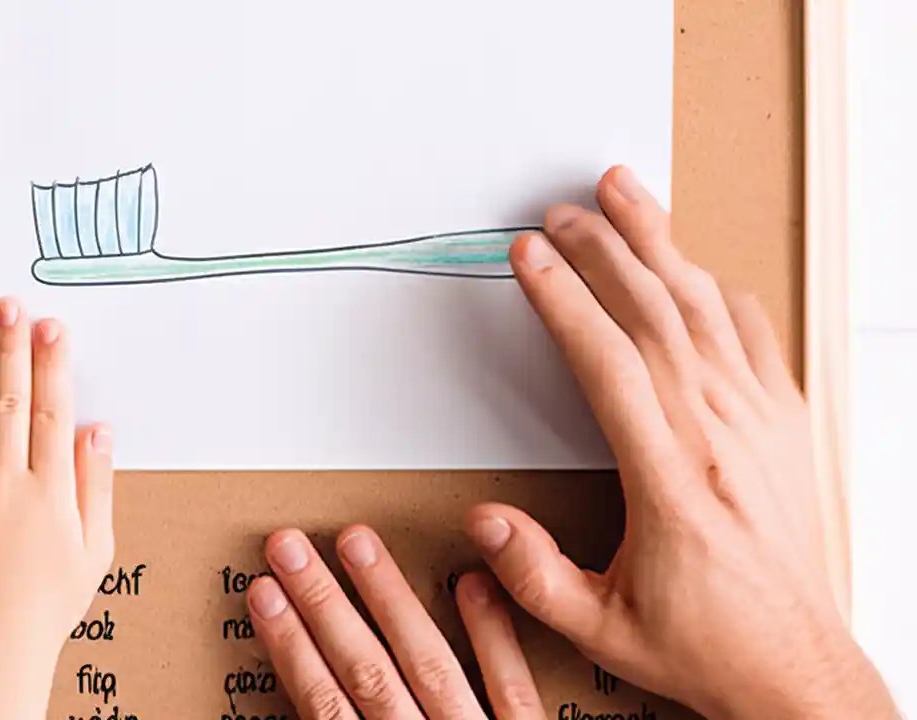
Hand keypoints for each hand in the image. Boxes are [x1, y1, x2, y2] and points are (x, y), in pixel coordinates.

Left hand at [0, 298, 114, 719]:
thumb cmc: (46, 606)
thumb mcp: (95, 548)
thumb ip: (96, 484)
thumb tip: (98, 432)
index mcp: (49, 492)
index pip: (51, 411)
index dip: (52, 364)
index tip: (52, 328)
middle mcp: (3, 485)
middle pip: (7, 401)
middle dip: (10, 347)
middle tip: (10, 307)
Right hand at [248, 526, 544, 718]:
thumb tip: (295, 705)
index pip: (325, 705)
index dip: (290, 646)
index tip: (264, 595)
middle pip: (366, 671)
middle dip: (322, 604)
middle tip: (290, 548)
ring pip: (428, 663)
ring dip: (388, 599)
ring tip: (358, 543)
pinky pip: (512, 690)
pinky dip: (491, 637)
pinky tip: (471, 585)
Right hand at [461, 167, 894, 718]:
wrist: (794, 665)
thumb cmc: (702, 641)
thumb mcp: (599, 627)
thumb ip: (532, 574)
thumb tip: (483, 521)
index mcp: (669, 479)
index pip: (607, 363)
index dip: (563, 300)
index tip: (530, 257)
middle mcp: (718, 437)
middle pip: (653, 314)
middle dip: (601, 251)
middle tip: (561, 212)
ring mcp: (759, 424)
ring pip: (703, 310)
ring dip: (660, 244)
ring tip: (626, 194)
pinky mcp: (785, 425)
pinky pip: (753, 336)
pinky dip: (720, 292)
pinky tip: (696, 268)